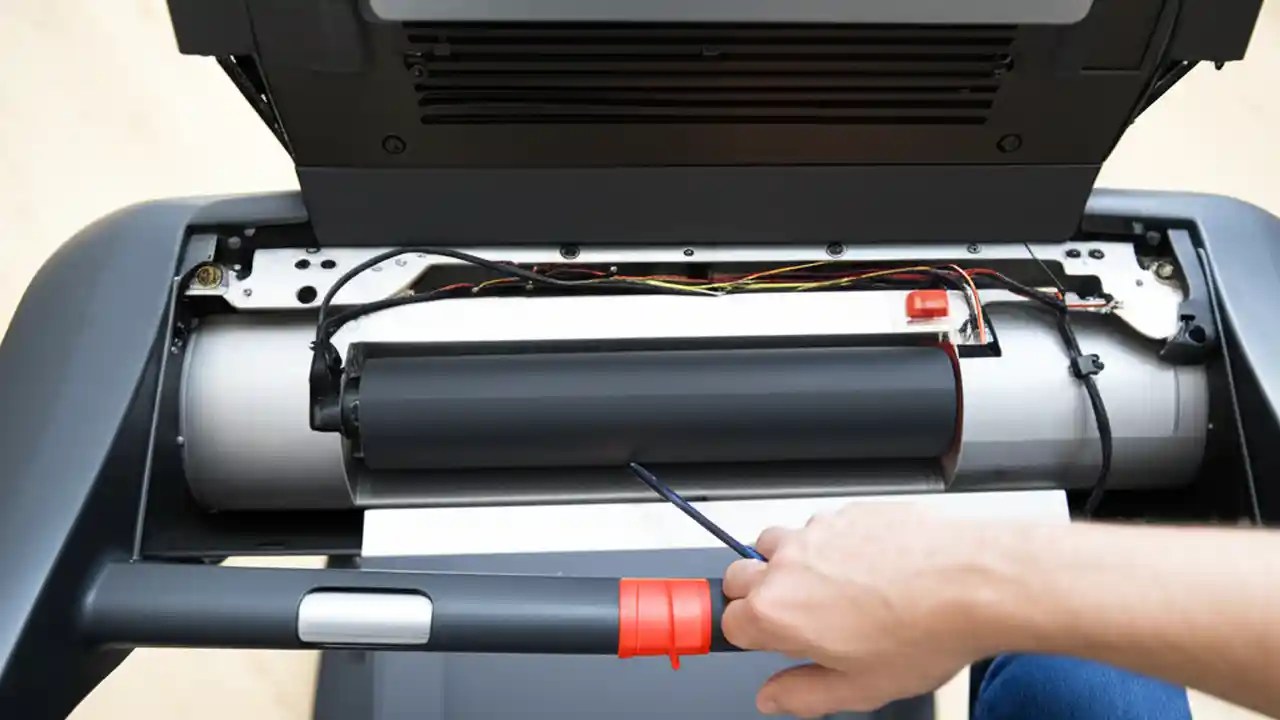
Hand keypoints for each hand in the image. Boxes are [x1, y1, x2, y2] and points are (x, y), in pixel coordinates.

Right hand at [721, 505, 1022, 716]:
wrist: (972, 580)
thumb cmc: (924, 630)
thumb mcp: (860, 689)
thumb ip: (803, 694)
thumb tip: (772, 697)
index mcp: (779, 613)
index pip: (728, 621)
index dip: (745, 636)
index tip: (757, 640)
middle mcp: (788, 565)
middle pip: (738, 574)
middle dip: (753, 596)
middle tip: (792, 619)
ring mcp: (816, 533)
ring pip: (775, 543)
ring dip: (786, 565)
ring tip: (829, 592)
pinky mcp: (846, 512)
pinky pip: (819, 528)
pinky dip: (829, 546)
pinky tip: (866, 570)